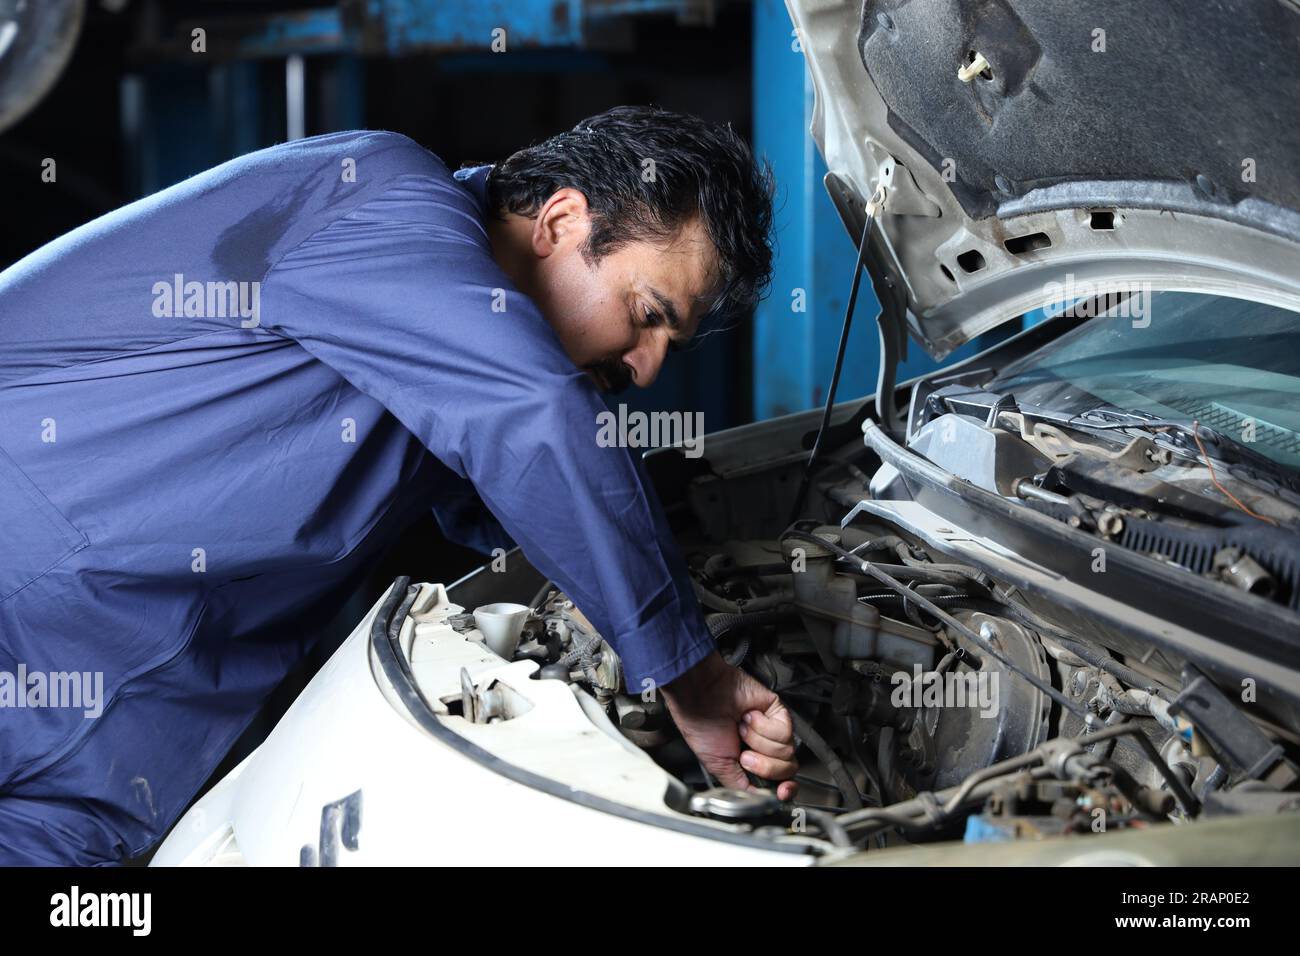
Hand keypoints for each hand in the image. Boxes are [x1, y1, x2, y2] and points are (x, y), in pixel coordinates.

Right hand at [661, 651, 798, 800]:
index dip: (785, 790)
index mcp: (751, 762)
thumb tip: (762, 800)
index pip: (780, 781)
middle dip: (764, 765)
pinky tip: (749, 718)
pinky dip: (763, 727)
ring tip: (742, 730)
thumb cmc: (702, 725)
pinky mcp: (778, 712)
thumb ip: (742, 787)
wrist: (701, 696)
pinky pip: (785, 732)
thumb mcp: (719, 767)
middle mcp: (764, 747)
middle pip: (787, 770)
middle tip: (744, 754)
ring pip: (786, 752)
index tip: (781, 791)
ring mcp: (772, 730)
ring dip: (759, 742)